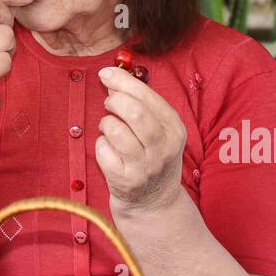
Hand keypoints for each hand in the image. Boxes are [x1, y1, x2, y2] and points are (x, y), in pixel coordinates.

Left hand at [95, 65, 186, 215]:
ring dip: (106, 124)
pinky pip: (102, 149)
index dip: (122, 81)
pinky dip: (101, 145)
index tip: (105, 73)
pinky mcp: (125, 179)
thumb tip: (112, 79)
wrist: (154, 202)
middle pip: (133, 111)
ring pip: (115, 129)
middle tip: (109, 104)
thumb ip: (141, 104)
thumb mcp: (159, 130)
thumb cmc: (152, 157)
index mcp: (175, 129)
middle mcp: (162, 148)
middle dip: (114, 101)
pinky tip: (109, 151)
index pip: (147, 96)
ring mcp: (144, 166)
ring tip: (111, 130)